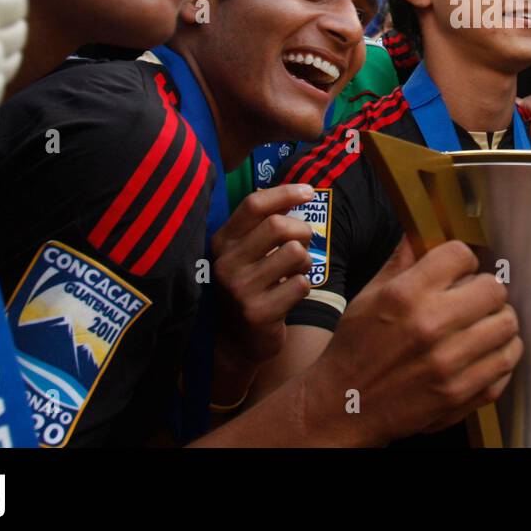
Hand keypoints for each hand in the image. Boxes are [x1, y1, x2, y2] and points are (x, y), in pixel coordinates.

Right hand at [211, 184, 314, 364]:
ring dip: (304, 262)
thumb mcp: (247, 251)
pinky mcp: (258, 313)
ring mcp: (239, 289)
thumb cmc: (251, 284)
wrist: (236, 340)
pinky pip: (300, 285)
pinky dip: (303, 287)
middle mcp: (225, 263)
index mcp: (221, 242)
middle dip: (301, 232)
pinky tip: (288, 295)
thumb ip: (265, 222)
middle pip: (278, 226)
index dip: (285, 193)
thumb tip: (302, 190)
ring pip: (294, 254)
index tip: (309, 191)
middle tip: (302, 244)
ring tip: (294, 272)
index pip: (253, 204)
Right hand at [304, 238, 521, 444]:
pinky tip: (484, 353)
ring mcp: (449, 364)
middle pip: (494, 288)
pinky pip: (505, 365)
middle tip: (475, 298)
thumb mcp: (369, 296)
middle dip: (485, 289)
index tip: (459, 270)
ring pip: (507, 325)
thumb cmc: (355, 349)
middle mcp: (431, 326)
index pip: (461, 255)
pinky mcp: (461, 394)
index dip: (462, 260)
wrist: (345, 407)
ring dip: (498, 322)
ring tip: (483, 325)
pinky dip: (500, 356)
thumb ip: (401, 261)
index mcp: (406, 296)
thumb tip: (421, 231)